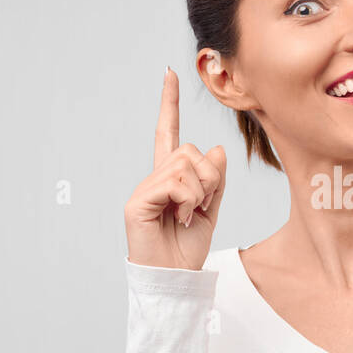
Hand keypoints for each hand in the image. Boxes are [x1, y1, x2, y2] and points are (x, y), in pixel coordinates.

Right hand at [123, 66, 226, 269]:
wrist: (176, 279)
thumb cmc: (188, 248)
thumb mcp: (212, 209)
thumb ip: (216, 179)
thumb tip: (216, 149)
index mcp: (171, 177)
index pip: (169, 133)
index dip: (170, 104)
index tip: (170, 73)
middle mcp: (155, 178)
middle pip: (191, 150)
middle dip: (210, 179)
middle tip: (201, 207)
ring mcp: (144, 188)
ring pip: (186, 165)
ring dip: (200, 193)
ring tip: (189, 215)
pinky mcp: (137, 202)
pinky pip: (174, 183)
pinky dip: (188, 201)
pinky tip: (181, 218)